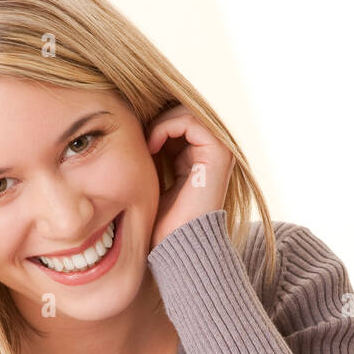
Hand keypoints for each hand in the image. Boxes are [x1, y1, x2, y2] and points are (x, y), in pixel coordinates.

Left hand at [146, 103, 234, 249]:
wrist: (177, 243)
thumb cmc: (163, 219)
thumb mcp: (155, 176)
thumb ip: (155, 151)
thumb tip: (134, 125)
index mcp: (201, 155)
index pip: (178, 119)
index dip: (155, 123)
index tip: (137, 141)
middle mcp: (214, 149)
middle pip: (183, 110)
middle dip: (157, 119)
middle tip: (139, 138)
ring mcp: (220, 149)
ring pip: (186, 111)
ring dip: (159, 123)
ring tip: (146, 144)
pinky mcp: (218, 151)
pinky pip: (189, 120)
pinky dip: (166, 127)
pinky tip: (151, 146)